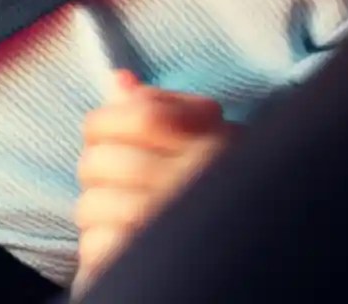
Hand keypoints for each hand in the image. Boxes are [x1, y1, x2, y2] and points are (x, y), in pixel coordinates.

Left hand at [74, 71, 233, 287]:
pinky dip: (99, 247)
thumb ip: (163, 107)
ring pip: (92, 206)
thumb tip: (118, 81)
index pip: (142, 115)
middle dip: (95, 170)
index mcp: (217, 148)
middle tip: (114, 180)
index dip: (107, 121)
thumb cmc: (220, 197)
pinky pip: (96, 247)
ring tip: (122, 217)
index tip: (107, 133)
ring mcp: (172, 227)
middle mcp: (198, 184)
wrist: (256, 266)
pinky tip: (122, 245)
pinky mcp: (153, 266)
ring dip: (96, 213)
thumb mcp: (209, 143)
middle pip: (102, 160)